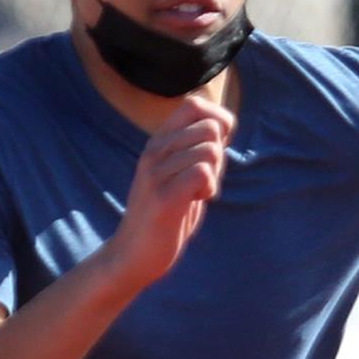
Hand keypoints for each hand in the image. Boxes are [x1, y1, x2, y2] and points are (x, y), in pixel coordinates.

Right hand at [105, 97, 235, 287]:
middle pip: (209, 127)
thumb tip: (224, 122)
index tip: (216, 149)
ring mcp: (155, 173)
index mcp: (158, 142)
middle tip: (203, 178)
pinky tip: (196, 200)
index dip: (218, 121)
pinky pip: (202, 172)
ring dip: (214, 174)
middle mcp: (154, 151)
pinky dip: (209, 188)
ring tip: (197, 192)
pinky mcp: (162, 197)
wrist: (134, 254)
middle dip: (219, 154)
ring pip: (209, 150)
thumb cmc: (166, 213)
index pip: (193, 104)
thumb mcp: (180, 172)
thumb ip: (198, 148)